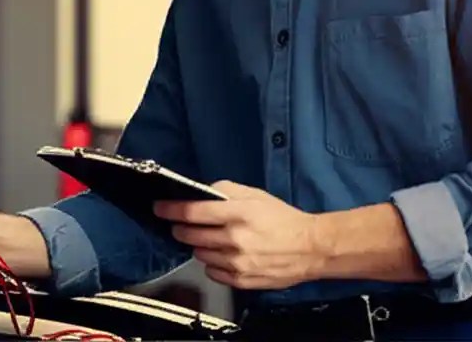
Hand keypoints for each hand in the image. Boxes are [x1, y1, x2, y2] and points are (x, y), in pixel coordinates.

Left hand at [153, 181, 321, 289]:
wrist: (310, 248)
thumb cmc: (283, 219)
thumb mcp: (257, 195)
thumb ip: (227, 190)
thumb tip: (203, 192)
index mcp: (238, 214)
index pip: (193, 211)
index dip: (171, 209)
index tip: (160, 208)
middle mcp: (234, 239)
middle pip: (191, 235)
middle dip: (181, 229)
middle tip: (182, 225)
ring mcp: (237, 263)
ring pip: (199, 255)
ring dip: (199, 247)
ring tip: (211, 240)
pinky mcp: (241, 280)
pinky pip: (212, 272)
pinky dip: (212, 264)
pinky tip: (223, 255)